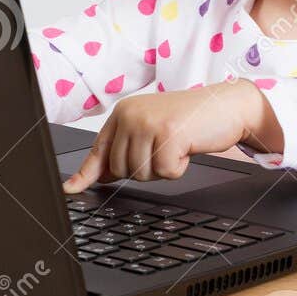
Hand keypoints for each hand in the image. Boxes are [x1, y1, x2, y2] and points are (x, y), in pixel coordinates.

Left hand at [61, 79, 281, 191]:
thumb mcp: (151, 131)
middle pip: (122, 169)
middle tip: (165, 148)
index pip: (99, 150)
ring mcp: (148, 124)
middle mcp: (131, 115)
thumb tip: (98, 176)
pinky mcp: (168, 135)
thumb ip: (125, 150)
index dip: (85, 174)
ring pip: (142, 174)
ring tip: (176, 145)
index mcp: (123, 112)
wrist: (225, 106)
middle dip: (145, 169)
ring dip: (163, 168)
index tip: (71, 189)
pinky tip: (187, 147)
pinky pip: (166, 173)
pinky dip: (180, 168)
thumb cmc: (190, 120)